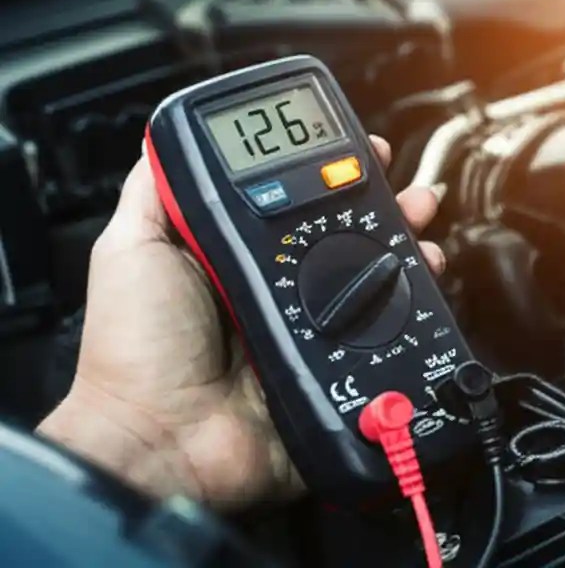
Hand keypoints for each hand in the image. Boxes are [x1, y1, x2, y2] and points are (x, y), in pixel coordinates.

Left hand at [38, 136, 446, 509]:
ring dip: (407, 247)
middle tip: (403, 185)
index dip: (330, 172)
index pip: (295, 201)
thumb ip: (154, 193)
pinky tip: (422, 280)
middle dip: (384, 202)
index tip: (358, 150)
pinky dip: (413, 310)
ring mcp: (312, 329)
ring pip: (375, 280)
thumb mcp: (131, 249)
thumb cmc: (135, 349)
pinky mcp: (335, 369)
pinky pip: (385, 337)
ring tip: (420, 224)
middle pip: (346, 235)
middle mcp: (280, 288)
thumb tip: (175, 138)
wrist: (160, 436)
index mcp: (237, 257)